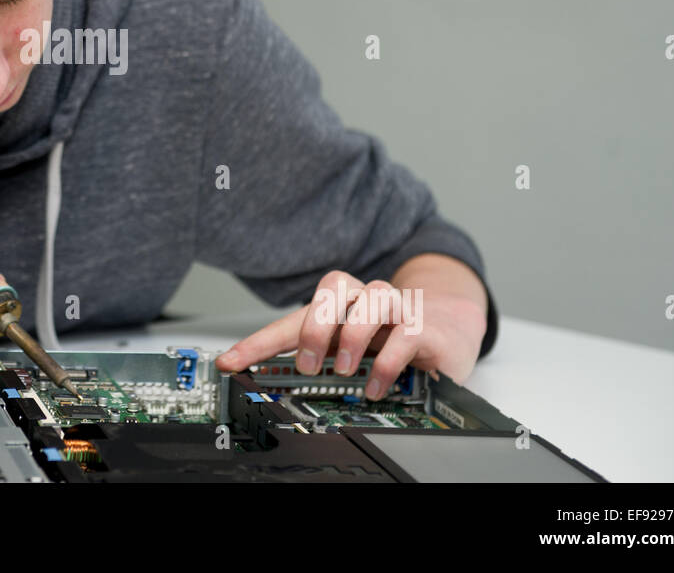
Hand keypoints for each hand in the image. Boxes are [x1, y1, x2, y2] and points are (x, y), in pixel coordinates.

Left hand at [214, 268, 486, 397]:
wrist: (444, 334)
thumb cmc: (386, 341)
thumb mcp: (345, 355)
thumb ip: (315, 365)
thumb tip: (270, 386)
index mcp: (335, 308)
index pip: (290, 321)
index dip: (258, 342)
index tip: (229, 363)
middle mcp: (362, 299)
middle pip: (334, 287)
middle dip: (317, 324)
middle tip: (308, 362)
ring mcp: (395, 307)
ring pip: (374, 297)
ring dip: (354, 334)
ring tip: (344, 370)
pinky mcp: (424, 325)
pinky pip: (407, 331)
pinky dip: (388, 360)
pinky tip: (375, 385)